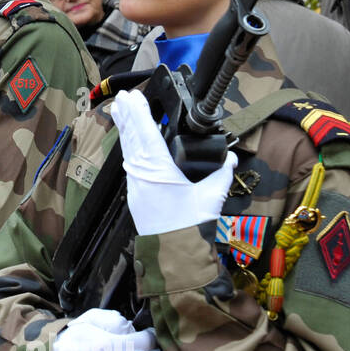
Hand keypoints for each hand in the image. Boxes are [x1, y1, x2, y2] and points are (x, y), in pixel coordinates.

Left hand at [111, 89, 235, 235]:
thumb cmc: (190, 225)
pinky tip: (130, 144)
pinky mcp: (136, 195)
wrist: (174, 254)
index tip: (132, 96)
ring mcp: (135, 184)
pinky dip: (129, 148)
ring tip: (119, 112)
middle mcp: (141, 173)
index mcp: (157, 168)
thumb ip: (221, 175)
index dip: (138, 113)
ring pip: (128, 151)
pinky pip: (130, 164)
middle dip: (127, 116)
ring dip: (125, 130)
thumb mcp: (211, 197)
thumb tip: (229, 158)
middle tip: (122, 97)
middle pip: (132, 138)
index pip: (146, 133)